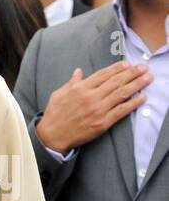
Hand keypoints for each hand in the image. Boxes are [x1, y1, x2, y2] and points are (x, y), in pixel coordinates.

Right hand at [36, 62, 150, 152]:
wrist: (52, 136)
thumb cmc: (54, 115)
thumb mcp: (58, 94)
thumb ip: (71, 82)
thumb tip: (79, 72)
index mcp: (80, 88)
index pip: (104, 74)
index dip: (118, 68)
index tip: (128, 64)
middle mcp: (91, 97)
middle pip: (116, 81)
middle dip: (132, 73)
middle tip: (143, 68)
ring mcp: (98, 110)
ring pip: (122, 93)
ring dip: (138, 84)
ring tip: (148, 78)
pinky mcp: (102, 122)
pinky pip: (122, 110)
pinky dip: (133, 103)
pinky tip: (142, 97)